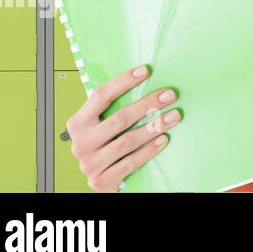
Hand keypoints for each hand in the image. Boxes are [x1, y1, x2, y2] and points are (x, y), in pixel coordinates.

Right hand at [66, 64, 181, 191]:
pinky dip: (149, 150)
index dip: (123, 81)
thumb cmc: (104, 145)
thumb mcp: (101, 126)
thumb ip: (113, 109)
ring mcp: (89, 163)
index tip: (146, 71)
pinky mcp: (101, 181)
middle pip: (119, 118)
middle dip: (147, 105)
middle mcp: (81, 143)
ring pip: (127, 141)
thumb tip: (145, 80)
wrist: (98, 178)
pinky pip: (131, 162)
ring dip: (154, 127)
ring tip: (174, 116)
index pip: (101, 96)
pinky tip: (163, 139)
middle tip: (169, 95)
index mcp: (78, 123)